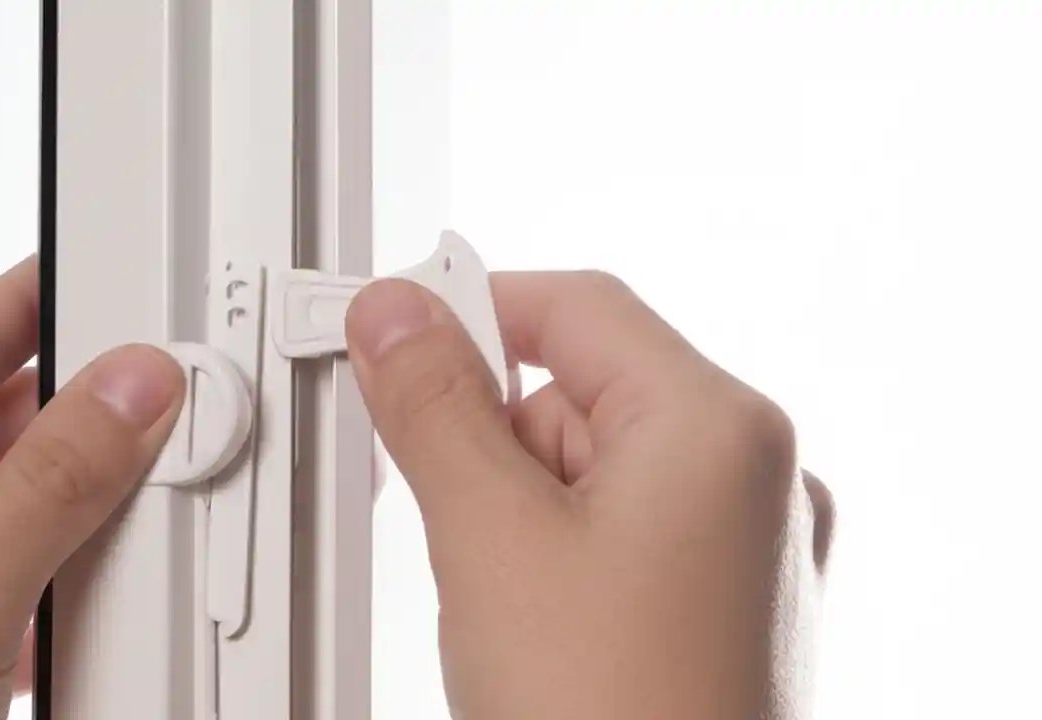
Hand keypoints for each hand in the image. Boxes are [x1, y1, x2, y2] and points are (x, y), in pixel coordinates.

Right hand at [346, 272, 833, 719]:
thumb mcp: (489, 540)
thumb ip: (433, 408)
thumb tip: (395, 318)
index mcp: (720, 430)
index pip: (577, 306)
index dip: (471, 306)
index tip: (391, 327)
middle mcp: (752, 476)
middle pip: (582, 387)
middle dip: (493, 432)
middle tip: (443, 501)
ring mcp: (741, 544)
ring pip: (591, 463)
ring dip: (520, 502)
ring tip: (501, 596)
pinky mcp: (715, 600)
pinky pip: (618, 526)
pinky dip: (555, 548)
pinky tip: (534, 618)